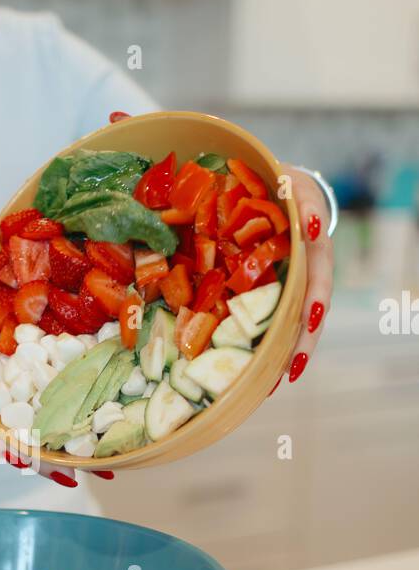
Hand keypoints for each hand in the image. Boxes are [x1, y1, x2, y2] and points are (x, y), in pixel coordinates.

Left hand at [110, 112, 333, 387]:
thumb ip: (161, 145)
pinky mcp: (283, 297)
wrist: (246, 199)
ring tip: (287, 370)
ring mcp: (295, 270)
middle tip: (307, 320)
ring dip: (300, 338)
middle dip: (312, 295)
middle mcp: (298, 233)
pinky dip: (283, 351)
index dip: (308, 215)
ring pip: (306, 304)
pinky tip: (271, 380)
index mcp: (284, 191)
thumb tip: (111, 121)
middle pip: (315, 265)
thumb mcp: (199, 159)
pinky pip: (287, 326)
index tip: (309, 228)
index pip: (305, 199)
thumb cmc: (222, 178)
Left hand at [276, 166, 332, 386]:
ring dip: (282, 353)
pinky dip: (262, 344)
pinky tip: (249, 369)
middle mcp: (306, 274)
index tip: (310, 322)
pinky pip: (267, 321)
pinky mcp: (268, 292)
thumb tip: (311, 225)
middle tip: (289, 372)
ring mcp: (289, 286)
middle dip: (300, 343)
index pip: (319, 282)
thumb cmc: (283, 186)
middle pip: (309, 315)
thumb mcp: (295, 185)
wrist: (271, 187)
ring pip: (290, 325)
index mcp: (315, 251)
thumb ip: (304, 202)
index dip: (315, 303)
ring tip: (268, 384)